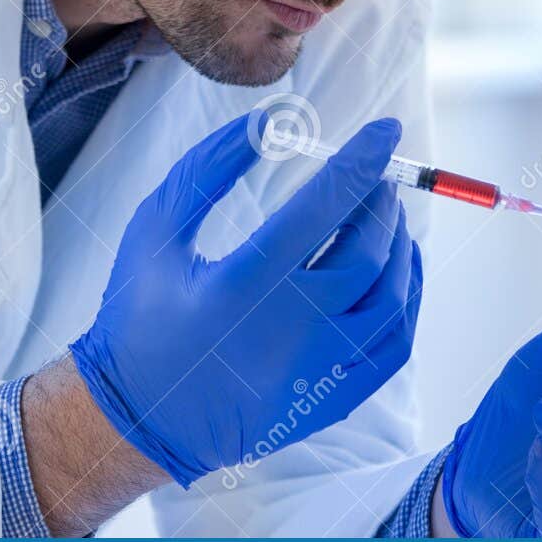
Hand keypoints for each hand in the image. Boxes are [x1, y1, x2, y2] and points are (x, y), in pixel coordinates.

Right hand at [69, 110, 421, 487]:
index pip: (323, 207)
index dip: (361, 161)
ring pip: (390, 300)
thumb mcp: (155, 230)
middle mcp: (288, 332)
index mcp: (243, 286)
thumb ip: (207, 169)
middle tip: (376, 177)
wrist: (134, 420)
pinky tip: (398, 271)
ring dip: (399, 246)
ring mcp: (314, 373)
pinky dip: (408, 299)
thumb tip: (266, 122)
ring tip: (387, 217)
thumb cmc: (138, 316)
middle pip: (365, 253)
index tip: (386, 129)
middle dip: (379, 203)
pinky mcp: (328, 402)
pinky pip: (393, 347)